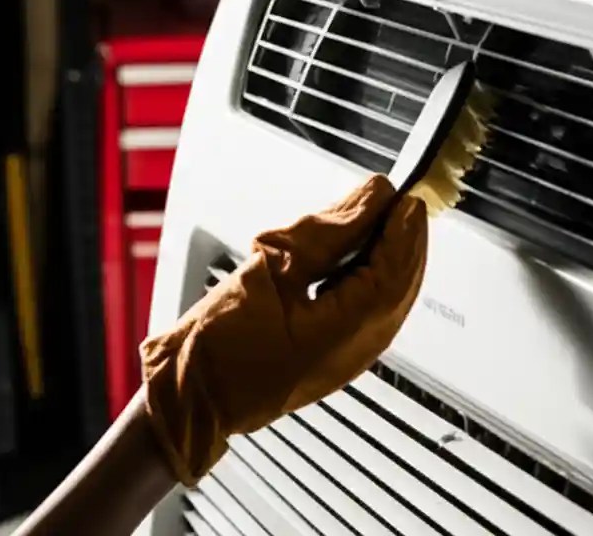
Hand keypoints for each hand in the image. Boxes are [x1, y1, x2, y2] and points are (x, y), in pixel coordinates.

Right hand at [140, 174, 427, 485]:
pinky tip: (357, 254)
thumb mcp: (269, 273)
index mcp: (346, 332)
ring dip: (388, 255)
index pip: (394, 270)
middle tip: (397, 198)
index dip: (403, 229)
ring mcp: (349, 357)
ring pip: (389, 297)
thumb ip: (326, 235)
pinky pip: (370, 309)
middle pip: (400, 284)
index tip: (403, 193)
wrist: (188, 399)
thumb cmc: (217, 348)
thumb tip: (370, 200)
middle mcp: (358, 349)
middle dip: (403, 238)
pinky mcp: (335, 354)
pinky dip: (370, 275)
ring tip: (378, 218)